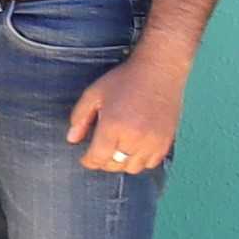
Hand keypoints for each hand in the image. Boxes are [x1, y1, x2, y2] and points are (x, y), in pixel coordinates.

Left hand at [65, 49, 191, 175]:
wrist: (159, 72)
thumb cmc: (124, 80)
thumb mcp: (93, 94)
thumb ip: (80, 118)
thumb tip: (72, 139)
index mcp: (113, 127)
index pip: (97, 158)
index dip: (87, 160)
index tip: (85, 157)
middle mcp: (134, 138)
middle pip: (114, 165)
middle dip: (103, 161)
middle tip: (99, 150)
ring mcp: (152, 142)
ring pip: (133, 167)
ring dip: (122, 162)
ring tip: (117, 149)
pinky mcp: (166, 141)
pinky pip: (151, 163)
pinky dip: (140, 160)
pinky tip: (134, 148)